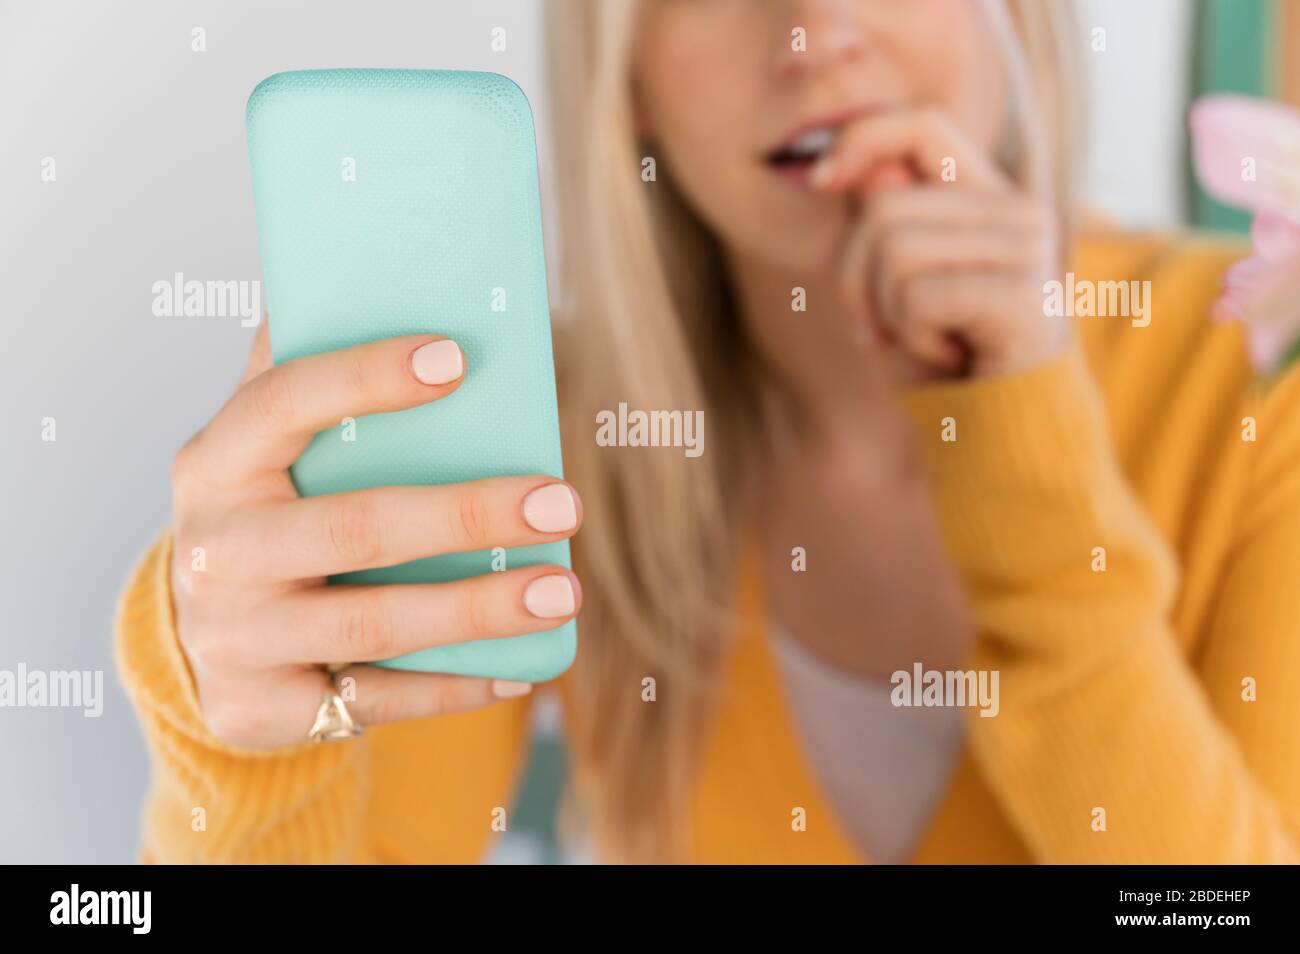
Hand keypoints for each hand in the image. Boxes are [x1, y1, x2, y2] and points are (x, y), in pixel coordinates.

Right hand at [169, 323, 582, 749]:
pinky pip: (376, 699)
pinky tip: (523, 668)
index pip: (285, 403)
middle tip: (562, 502)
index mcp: (215, 462)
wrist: (198, 644)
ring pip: (375, 623)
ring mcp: (234, 636)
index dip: (367, 377)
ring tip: (562, 592)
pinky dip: (456, 687)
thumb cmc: (263, 516)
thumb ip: (297, 372)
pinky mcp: (263, 707)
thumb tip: (359, 269)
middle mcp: (214, 549)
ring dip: (480, 610)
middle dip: (468, 513)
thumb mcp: (259, 449)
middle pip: (354, 527)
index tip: (456, 358)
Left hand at [813, 107, 1066, 379]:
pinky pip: (918, 298)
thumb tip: (862, 174)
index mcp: (989, 198)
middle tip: (882, 328)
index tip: (822, 179)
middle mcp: (1018, 210)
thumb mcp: (895, 286)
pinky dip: (912, 338)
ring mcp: (1028, 248)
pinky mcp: (1023, 293)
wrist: (1003, 430)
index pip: (924, 123)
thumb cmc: (944, 358)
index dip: (864, 138)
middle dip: (855, 278)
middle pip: (884, 208)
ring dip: (886, 314)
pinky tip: (948, 356)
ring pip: (895, 251)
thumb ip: (884, 226)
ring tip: (924, 340)